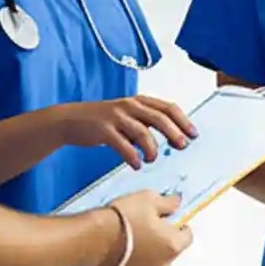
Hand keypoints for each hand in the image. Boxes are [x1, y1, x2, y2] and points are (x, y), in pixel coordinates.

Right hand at [54, 96, 198, 169]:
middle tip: (182, 146)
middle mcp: (129, 106)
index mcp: (138, 101)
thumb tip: (171, 136)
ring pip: (143, 132)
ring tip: (152, 159)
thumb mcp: (127, 115)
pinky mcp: (104, 130)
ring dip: (152, 148)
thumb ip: (146, 122)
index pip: (167, 107)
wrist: (71, 120)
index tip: (193, 134)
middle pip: (159, 118)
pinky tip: (136, 164)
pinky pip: (123, 145)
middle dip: (174, 133)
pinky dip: (133, 157)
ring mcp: (116, 117)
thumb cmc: (102, 120)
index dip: (183, 121)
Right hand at [94, 191, 192, 265]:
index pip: (187, 236)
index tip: (171, 217)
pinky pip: (140, 264)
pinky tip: (125, 243)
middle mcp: (163, 263)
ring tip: (135, 232)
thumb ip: (168, 203)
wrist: (95, 238)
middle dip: (164, 236)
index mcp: (173, 244)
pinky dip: (137, 256)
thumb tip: (176, 202)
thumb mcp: (149, 199)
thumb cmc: (124, 218)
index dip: (180, 224)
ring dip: (151, 248)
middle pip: (171, 248)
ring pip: (156, 258)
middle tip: (151, 222)